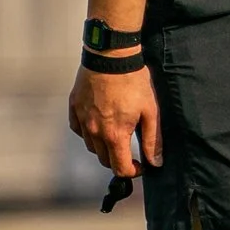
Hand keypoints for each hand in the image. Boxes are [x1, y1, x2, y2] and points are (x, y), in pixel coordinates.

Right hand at [68, 61, 162, 176]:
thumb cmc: (134, 82)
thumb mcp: (150, 111)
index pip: (120, 168)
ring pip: (91, 146)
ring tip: (116, 133)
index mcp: (114, 135)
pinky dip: (88, 132)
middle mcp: (94, 131)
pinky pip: (78, 130)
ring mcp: (81, 119)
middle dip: (118, 160)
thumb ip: (152, 140)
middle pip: (104, 160)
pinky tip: (99, 123)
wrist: (111, 56)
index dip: (132, 172)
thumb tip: (155, 162)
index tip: (140, 166)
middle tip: (130, 150)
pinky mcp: (74, 107)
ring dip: (103, 146)